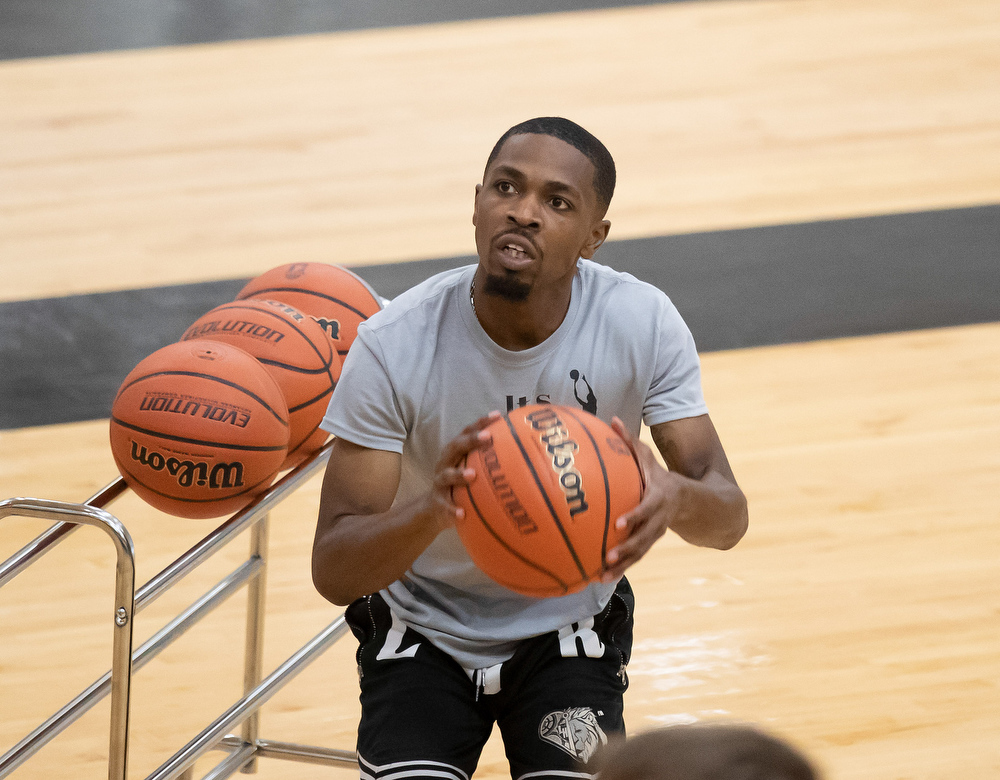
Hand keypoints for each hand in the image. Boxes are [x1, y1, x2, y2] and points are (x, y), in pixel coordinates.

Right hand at [425, 411, 501, 531]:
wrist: (434, 509)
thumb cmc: (461, 485)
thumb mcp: (473, 471)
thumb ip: (490, 463)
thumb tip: (525, 456)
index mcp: (456, 453)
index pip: (467, 432)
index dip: (480, 423)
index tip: (498, 416)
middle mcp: (445, 463)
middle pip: (455, 447)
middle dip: (470, 440)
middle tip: (487, 437)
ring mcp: (440, 482)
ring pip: (446, 475)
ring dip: (459, 474)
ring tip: (472, 475)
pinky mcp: (437, 502)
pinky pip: (444, 506)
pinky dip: (453, 510)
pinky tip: (462, 514)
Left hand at [601, 417, 684, 581]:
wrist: (692, 502)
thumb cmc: (660, 476)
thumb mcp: (650, 459)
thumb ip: (631, 442)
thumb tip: (612, 420)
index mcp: (659, 498)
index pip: (647, 508)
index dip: (635, 516)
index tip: (619, 524)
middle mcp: (659, 519)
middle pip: (645, 537)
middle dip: (628, 548)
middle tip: (609, 556)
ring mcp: (655, 534)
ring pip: (640, 553)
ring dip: (622, 566)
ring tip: (602, 576)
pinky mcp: (649, 544)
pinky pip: (635, 558)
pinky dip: (620, 569)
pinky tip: (600, 578)